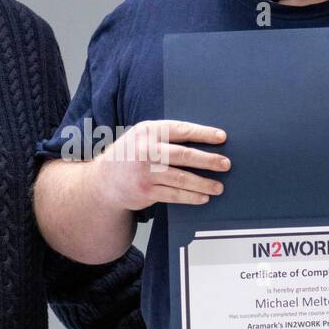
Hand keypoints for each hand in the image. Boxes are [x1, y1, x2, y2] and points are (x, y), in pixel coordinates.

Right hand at [91, 119, 229, 211]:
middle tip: (226, 164)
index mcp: (148, 131)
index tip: (222, 137)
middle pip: (184, 155)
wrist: (102, 181)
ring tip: (219, 187)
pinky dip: (191, 197)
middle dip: (209, 160)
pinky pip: (174, 194)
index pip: (181, 130)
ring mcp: (145, 172)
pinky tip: (203, 197)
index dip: (204, 133)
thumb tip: (201, 139)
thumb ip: (164, 136)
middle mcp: (146, 150)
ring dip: (204, 183)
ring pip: (182, 178)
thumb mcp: (141, 137)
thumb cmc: (129, 156)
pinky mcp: (145, 191)